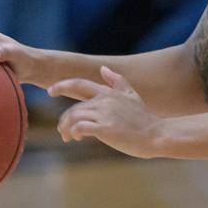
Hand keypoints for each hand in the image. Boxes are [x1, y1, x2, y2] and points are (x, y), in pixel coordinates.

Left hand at [49, 67, 163, 157]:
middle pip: (73, 107)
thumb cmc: (144, 119)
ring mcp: (104, 115)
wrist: (158, 134)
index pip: (79, 84)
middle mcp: (104, 101)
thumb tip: (103, 69)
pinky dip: (75, 132)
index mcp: (108, 93)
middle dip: (64, 120)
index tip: (50, 90)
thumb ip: (117, 81)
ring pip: (74, 117)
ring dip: (67, 128)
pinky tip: (77, 138)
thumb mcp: (132, 95)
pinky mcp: (105, 129)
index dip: (62, 85)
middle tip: (62, 130)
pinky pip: (81, 128)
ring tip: (68, 137)